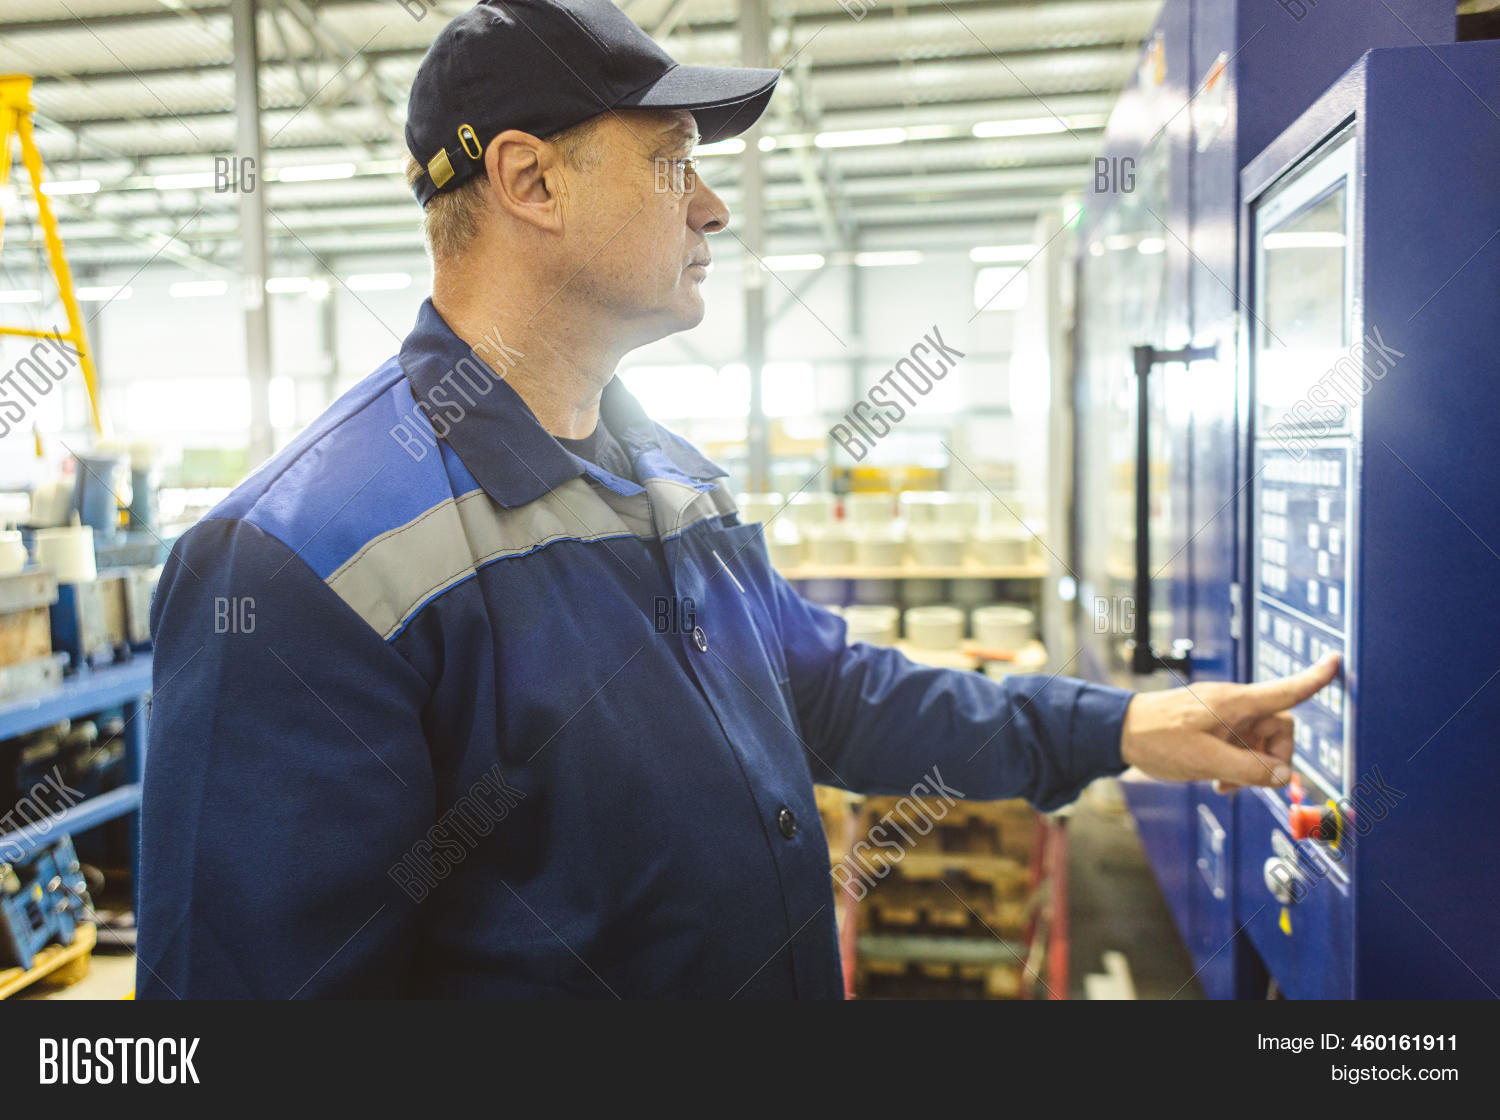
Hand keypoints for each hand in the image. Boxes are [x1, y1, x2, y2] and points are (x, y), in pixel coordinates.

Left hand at [1118, 653, 1339, 790]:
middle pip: (1281, 729)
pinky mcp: (1218, 730)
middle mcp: (1237, 707)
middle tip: (1248, 780)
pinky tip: (1219, 781)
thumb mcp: (1205, 760)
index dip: (1314, 678)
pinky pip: (1244, 749)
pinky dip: (1239, 768)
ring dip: (1254, 768)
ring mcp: (1227, 719)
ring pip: (1263, 744)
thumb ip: (1248, 770)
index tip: (1336, 660)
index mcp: (1236, 704)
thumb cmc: (1157, 738)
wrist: (1121, 733)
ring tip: (1224, 783)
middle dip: (1274, 758)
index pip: (1286, 689)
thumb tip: (1283, 777)